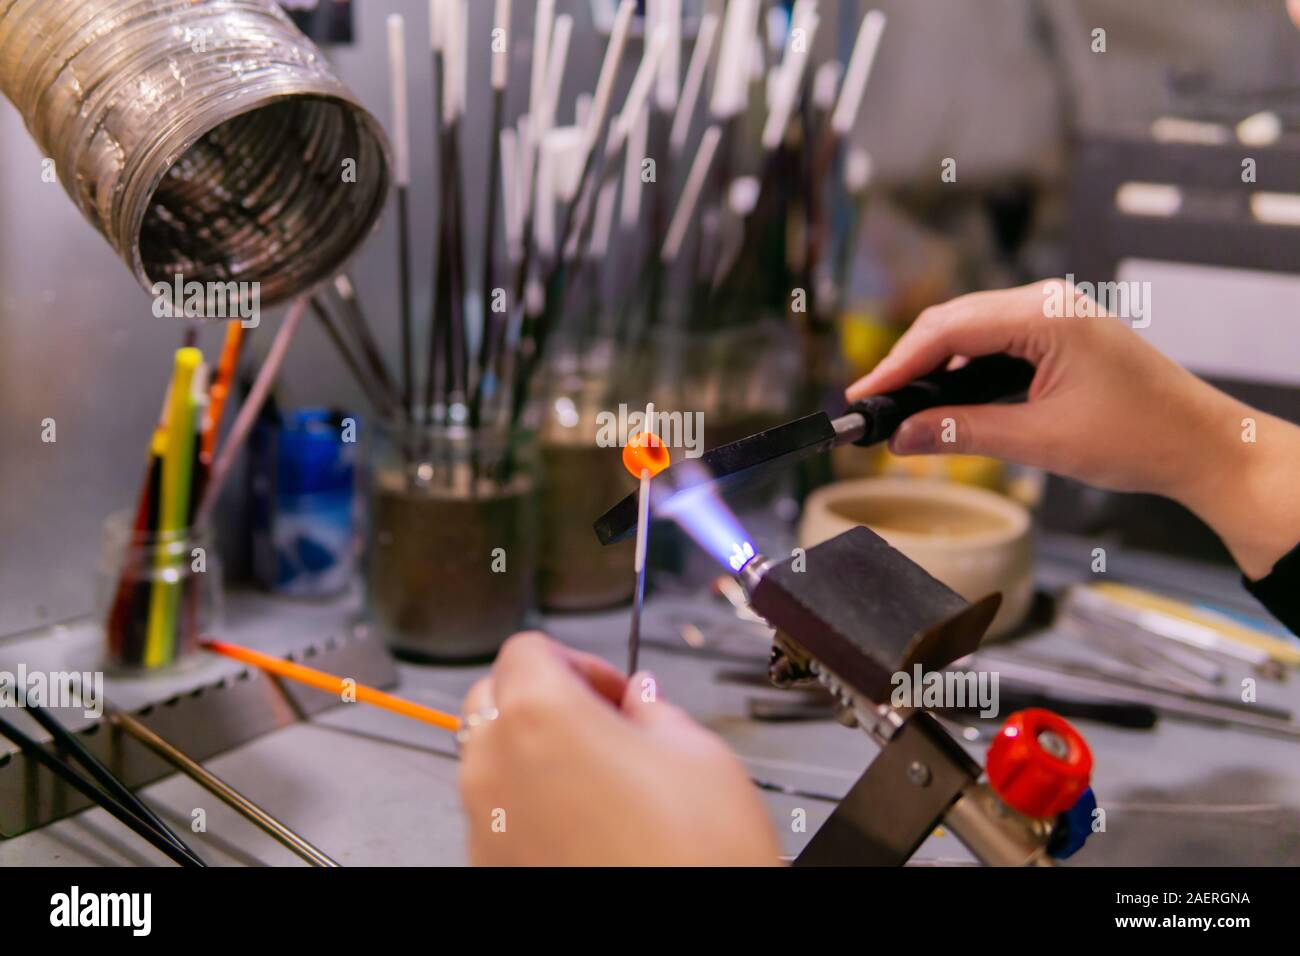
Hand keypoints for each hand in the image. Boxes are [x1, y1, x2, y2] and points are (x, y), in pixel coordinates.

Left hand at [457, 632, 780, 865]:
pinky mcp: (491, 865)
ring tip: (603, 779)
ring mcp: (485, 821)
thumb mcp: (699, 754)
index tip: (614, 689)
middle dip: (546, 699)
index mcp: (541, 713)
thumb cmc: (692, 857)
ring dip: (535, 752)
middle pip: (496, 696)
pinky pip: (499, 814)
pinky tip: (590, 824)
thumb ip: (656, 708)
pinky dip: (531, 805)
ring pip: (492, 758)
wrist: (686, 939)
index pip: (528, 647)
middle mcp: (495, 763)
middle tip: (605, 723)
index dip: (580, 660)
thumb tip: (642, 700)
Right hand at [846, 279, 1299, 578]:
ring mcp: (1054, 313)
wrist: (1202, 445)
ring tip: (899, 406)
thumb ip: (964, 432)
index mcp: (1046, 314)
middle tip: (871, 407)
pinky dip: (961, 368)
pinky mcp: (1057, 333)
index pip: (948, 329)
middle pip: (952, 322)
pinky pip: (992, 340)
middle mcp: (1048, 301)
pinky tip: (943, 397)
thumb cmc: (1141, 437)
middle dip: (908, 364)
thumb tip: (903, 436)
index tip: (864, 397)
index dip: (897, 364)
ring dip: (933, 366)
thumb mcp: (1040, 440)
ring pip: (969, 330)